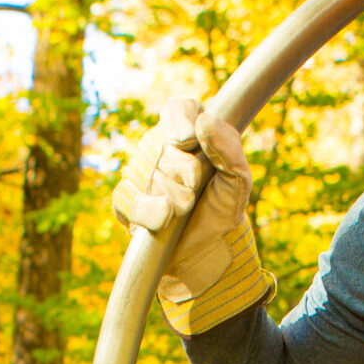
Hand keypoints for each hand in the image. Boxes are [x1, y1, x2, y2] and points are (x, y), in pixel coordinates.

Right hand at [112, 98, 253, 304]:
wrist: (205, 253)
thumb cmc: (223, 211)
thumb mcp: (238, 181)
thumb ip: (229, 148)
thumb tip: (204, 122)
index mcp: (192, 134)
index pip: (178, 109)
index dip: (179, 121)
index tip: (188, 140)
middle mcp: (163, 147)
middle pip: (160, 142)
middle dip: (182, 170)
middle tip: (195, 190)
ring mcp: (141, 172)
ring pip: (144, 170)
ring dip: (169, 195)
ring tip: (184, 211)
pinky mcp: (126, 198)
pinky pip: (128, 196)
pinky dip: (149, 211)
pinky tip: (164, 221)